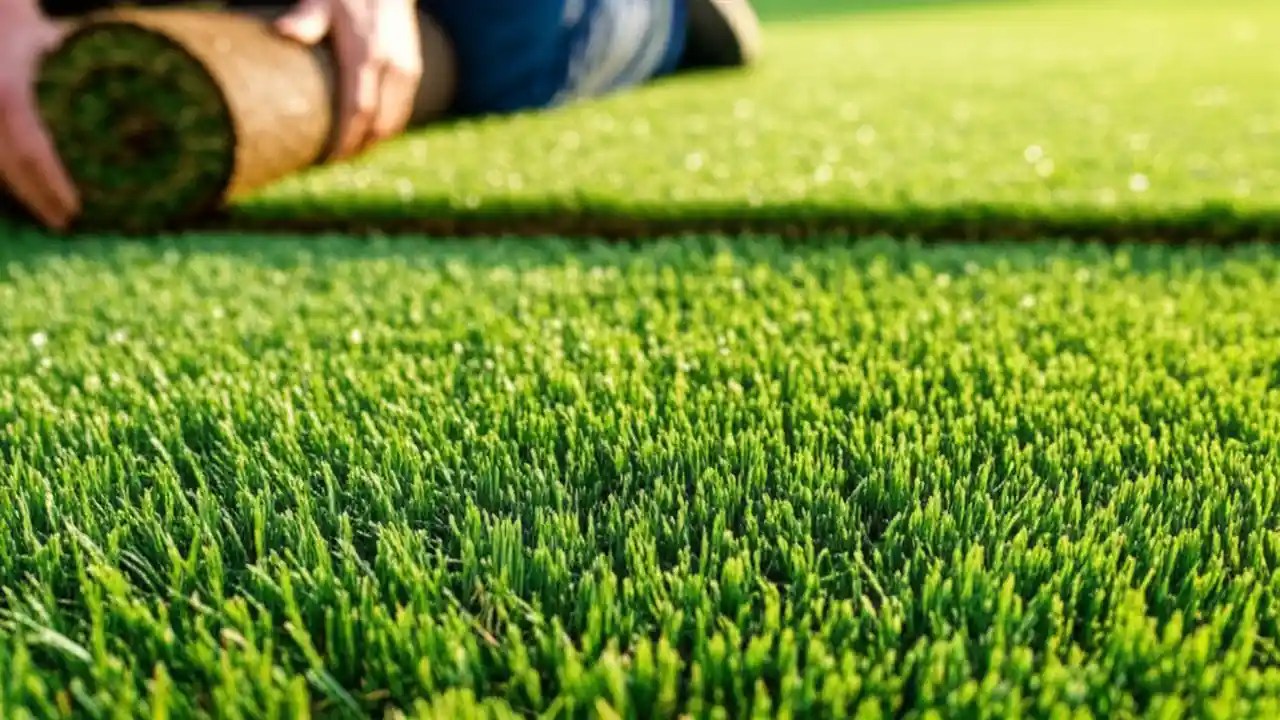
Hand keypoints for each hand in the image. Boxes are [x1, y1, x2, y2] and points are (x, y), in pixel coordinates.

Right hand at [0, 10, 78, 229]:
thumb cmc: (39, 38)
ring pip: (1, 165)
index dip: (51, 185)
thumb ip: (95, 86)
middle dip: (39, 198)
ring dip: (26, 192)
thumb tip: (145, 121)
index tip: (74, 210)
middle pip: (11, 168)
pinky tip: (36, 192)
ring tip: (54, 214)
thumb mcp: (68, 54)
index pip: (31, 152)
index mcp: (13, 97)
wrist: (0, 22)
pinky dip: (16, 176)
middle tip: (66, 223)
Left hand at [275, 0, 422, 160]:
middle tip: (335, 162)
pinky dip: (386, 127)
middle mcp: (393, 68)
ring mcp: (407, 71)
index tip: (329, 160)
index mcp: (368, 57)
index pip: (359, 112)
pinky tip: (369, 132)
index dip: (347, 141)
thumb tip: (282, 33)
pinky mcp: (413, 70)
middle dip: (359, 148)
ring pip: (394, 122)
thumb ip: (307, 19)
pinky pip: (402, 111)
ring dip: (374, 142)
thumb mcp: (324, 0)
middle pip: (379, 126)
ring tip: (350, 152)